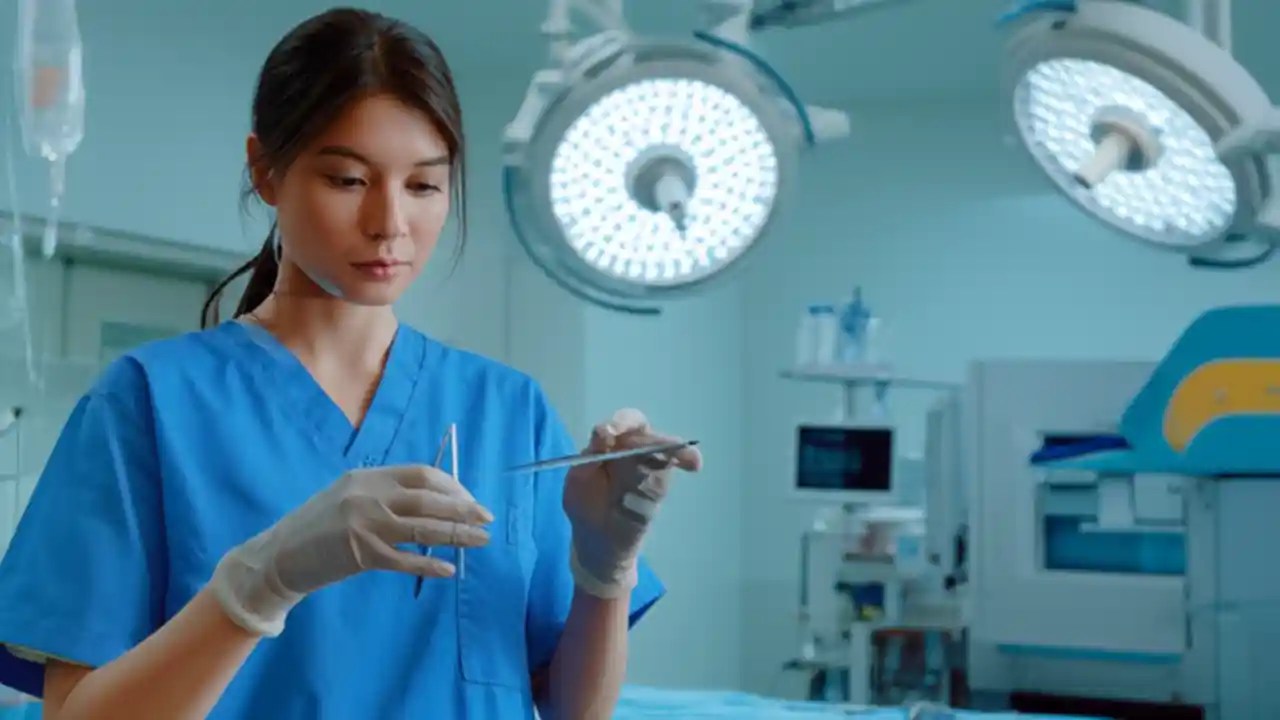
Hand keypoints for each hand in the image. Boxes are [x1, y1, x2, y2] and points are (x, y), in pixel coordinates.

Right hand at [209, 465, 492, 636]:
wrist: (278, 555)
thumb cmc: (318, 526)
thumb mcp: (350, 496)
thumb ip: (385, 494)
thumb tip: (435, 502)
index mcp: (369, 477)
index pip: (422, 474)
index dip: (452, 487)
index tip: (470, 500)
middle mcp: (369, 496)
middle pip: (429, 499)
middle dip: (463, 509)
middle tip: (486, 519)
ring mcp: (365, 525)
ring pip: (423, 528)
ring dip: (457, 535)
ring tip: (481, 541)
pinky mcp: (361, 555)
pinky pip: (404, 560)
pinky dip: (429, 565)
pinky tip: (449, 569)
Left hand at [563, 408, 701, 598]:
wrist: (597, 542)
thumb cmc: (585, 506)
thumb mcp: (578, 481)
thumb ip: (589, 457)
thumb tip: (603, 433)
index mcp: (610, 443)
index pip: (621, 424)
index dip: (621, 423)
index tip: (611, 434)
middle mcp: (632, 450)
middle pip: (648, 434)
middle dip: (655, 438)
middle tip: (660, 447)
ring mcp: (648, 466)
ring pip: (666, 448)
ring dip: (676, 448)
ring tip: (688, 458)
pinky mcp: (660, 485)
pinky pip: (672, 469)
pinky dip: (685, 460)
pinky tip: (693, 463)